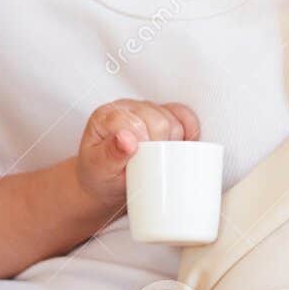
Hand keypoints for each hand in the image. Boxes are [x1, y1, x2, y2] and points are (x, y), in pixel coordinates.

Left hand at [75, 99, 200, 206]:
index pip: (135, 122)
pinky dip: (189, 132)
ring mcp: (146, 110)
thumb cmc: (99, 174)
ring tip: (159, 159)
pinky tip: (180, 146)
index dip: (142, 145)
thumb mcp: (99, 169)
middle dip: (159, 147)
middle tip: (149, 164)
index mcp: (106, 116)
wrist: (104, 181)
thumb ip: (110, 154)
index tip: (138, 162)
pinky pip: (185, 116)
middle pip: (159, 120)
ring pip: (174, 119)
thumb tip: (126, 139)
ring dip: (173, 142)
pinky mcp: (162, 115)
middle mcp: (127, 108)